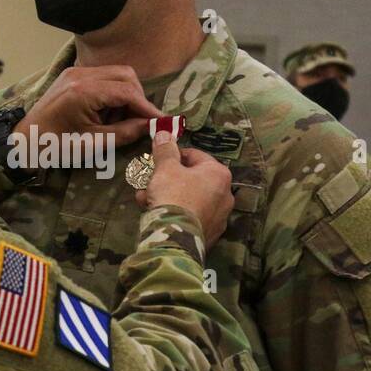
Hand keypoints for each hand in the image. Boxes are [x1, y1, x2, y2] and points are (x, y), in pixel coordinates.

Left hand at [16, 66, 162, 150]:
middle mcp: (80, 74)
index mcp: (83, 91)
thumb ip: (125, 133)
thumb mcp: (93, 144)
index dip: (148, 107)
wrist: (25, 140)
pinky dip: (113, 93)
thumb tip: (153, 126)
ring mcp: (76, 72)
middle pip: (125, 76)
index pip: (127, 92)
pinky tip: (107, 114)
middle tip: (140, 122)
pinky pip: (104, 77)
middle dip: (138, 99)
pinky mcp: (73, 75)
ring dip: (126, 95)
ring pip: (117, 74)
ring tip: (119, 120)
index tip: (163, 121)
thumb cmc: (55, 146)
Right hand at [136, 131, 233, 248]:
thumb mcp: (165, 168)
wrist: (175, 237)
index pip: (195, 155)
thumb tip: (164, 133)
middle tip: (150, 182)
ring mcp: (220, 217)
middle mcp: (225, 194)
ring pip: (190, 200)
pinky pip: (190, 217)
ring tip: (145, 199)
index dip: (173, 156)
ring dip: (168, 196)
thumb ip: (165, 149)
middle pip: (192, 179)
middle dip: (168, 180)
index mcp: (219, 173)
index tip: (158, 161)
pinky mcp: (210, 235)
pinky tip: (157, 215)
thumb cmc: (173, 194)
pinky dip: (176, 214)